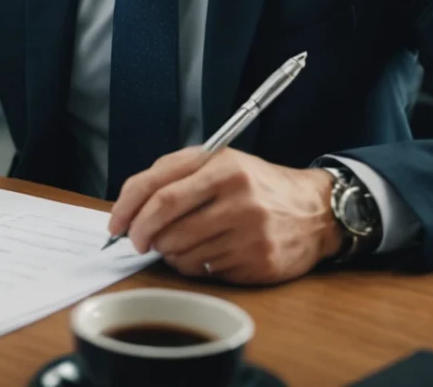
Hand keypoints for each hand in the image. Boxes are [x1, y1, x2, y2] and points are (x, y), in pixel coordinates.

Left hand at [107, 147, 341, 284]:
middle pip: (165, 222)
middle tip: (138, 241)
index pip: (158, 189)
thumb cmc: (258, 186)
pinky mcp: (257, 261)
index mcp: (223, 165)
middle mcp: (238, 196)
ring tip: (178, 243)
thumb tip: (130, 208)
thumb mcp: (222, 162)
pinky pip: (204, 270)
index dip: (128, 209)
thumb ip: (176, 174)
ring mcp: (249, 231)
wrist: (317, 211)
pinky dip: (194, 265)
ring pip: (182, 251)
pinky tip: (206, 253)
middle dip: (141, 235)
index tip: (115, 225)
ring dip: (168, 252)